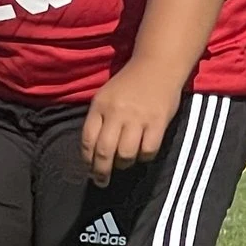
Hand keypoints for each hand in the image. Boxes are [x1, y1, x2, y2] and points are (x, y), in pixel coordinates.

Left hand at [79, 64, 183, 185]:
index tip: (89, 170)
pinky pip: (148, 150)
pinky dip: (144, 156)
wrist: (158, 65)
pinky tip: (142, 153)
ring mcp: (138, 117)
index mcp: (100, 106)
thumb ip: (98, 121)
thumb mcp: (106, 97)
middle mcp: (117, 112)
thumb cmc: (129, 84)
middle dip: (101, 171)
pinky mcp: (158, 121)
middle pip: (104, 151)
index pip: (87, 140)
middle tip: (101, 181)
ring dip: (123, 164)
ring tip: (124, 163)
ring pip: (126, 154)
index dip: (87, 160)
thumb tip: (92, 153)